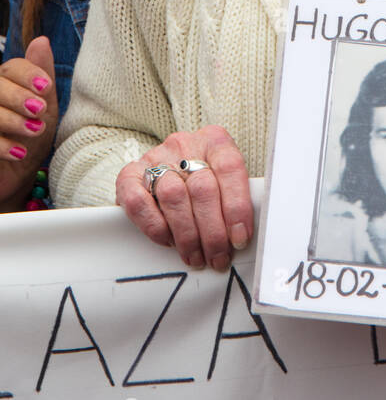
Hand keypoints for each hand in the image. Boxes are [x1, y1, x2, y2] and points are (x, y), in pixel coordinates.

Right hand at [0, 37, 57, 211]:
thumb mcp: (45, 107)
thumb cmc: (32, 139)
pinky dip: (1, 144)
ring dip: (11, 120)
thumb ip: (43, 76)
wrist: (19, 177)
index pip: (13, 67)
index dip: (28, 74)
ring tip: (34, 131)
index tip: (46, 87)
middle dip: (19, 96)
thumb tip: (41, 40)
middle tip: (39, 110)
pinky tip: (18, 152)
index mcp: (6, 82)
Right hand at [116, 125, 253, 270]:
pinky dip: (155, 227)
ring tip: (196, 256)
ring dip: (187, 235)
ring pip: (173, 196)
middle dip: (212, 232)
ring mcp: (155, 158)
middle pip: (202, 188)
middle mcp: (185, 145)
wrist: (166, 170)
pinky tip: (168, 241)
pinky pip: (138, 202)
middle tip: (217, 257)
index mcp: (214, 141)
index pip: (230, 167)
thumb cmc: (204, 182)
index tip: (239, 239)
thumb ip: (235, 200)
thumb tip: (242, 236)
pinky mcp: (129, 175)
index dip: (237, 207)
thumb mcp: (225, 182)